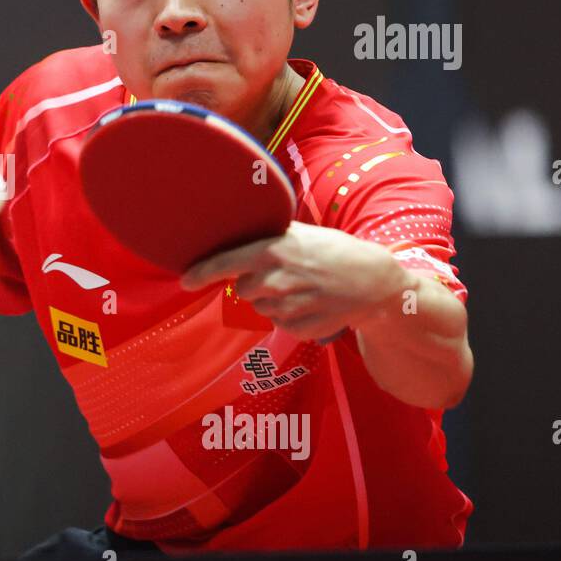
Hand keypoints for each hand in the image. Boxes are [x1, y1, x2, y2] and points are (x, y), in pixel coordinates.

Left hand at [179, 221, 414, 340]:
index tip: (185, 279)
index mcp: (273, 252)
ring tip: (301, 288)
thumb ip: (269, 236)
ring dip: (273, 300)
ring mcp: (288, 307)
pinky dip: (289, 315)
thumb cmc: (336, 252)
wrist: (375, 284)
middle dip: (254, 284)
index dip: (202, 273)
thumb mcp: (302, 234)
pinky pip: (279, 323)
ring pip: (261, 307)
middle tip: (280, 275)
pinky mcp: (299, 329)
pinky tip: (310, 303)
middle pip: (243, 289)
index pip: (226, 264)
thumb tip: (235, 232)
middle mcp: (277, 280)